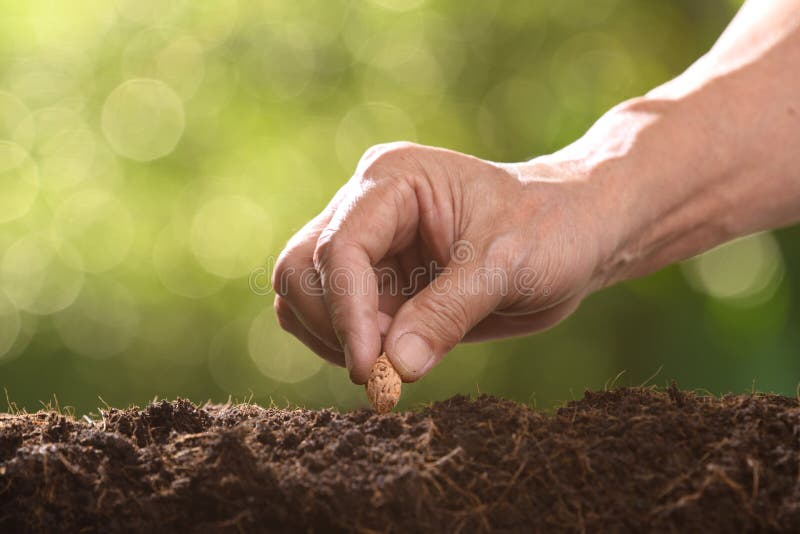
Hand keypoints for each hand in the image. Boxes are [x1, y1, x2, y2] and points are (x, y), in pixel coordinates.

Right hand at [272, 142, 609, 383]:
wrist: (574, 235)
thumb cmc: (551, 229)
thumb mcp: (508, 265)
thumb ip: (449, 314)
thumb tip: (395, 369)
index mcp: (392, 180)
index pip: (339, 248)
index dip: (347, 312)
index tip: (372, 368)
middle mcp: (367, 207)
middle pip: (301, 269)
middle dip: (333, 325)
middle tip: (384, 368)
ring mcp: (367, 245)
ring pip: (304, 296)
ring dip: (334, 340)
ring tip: (392, 363)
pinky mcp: (376, 282)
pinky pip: (332, 320)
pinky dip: (347, 348)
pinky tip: (392, 359)